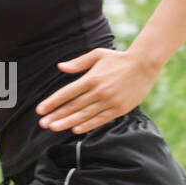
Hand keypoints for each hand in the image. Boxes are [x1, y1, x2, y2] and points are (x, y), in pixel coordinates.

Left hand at [35, 47, 160, 131]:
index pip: (67, 92)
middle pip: (73, 106)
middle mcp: (99, 91)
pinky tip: (75, 129)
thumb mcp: (97, 55)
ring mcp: (109, 101)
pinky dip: (87, 125)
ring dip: (67, 122)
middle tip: (43, 124)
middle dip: (56, 115)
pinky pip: (100, 119)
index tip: (40, 109)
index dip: (53, 102)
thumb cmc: (118, 59)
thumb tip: (60, 67)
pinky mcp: (119, 109)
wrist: (144, 64)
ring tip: (54, 127)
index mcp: (91, 78)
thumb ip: (78, 63)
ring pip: (84, 115)